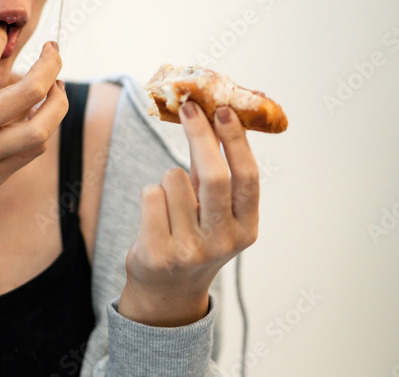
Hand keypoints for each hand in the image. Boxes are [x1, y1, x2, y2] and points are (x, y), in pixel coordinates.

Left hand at [120, 100, 259, 326]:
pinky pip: (151, 195)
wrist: (168, 290)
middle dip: (200, 134)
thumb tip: (212, 114)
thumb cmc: (194, 235)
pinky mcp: (158, 254)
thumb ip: (216, 169)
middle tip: (188, 107)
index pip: (247, 177)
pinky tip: (155, 216)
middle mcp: (224, 241)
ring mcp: (190, 251)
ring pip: (173, 179)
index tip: (222, 110)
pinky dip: (151, 194)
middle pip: (214, 175)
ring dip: (168, 178)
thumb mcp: (216, 210)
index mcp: (247, 227)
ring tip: (171, 201)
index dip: (235, 140)